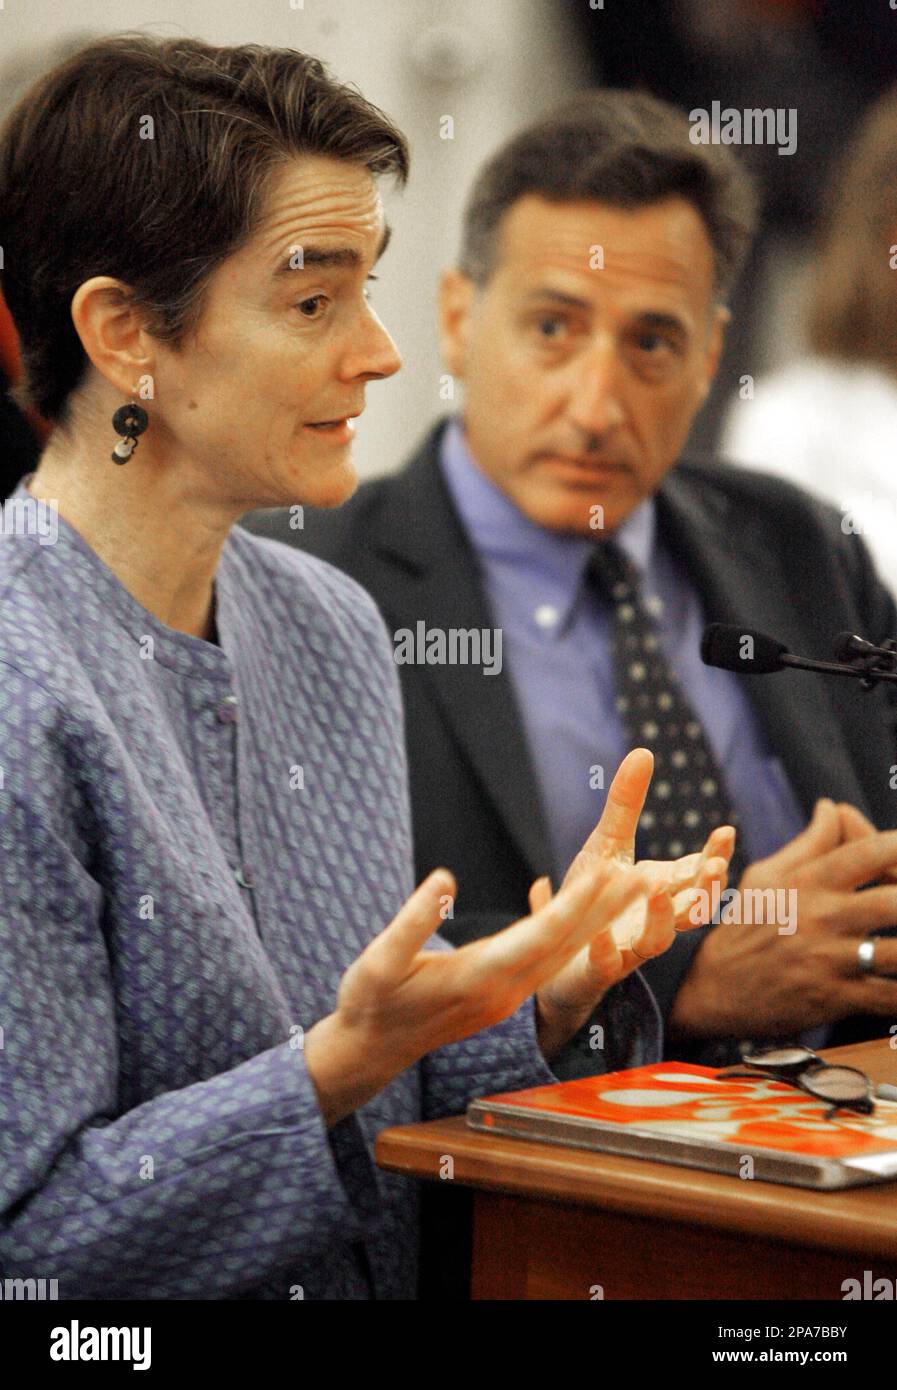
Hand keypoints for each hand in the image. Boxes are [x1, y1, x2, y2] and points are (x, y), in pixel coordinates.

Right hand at [304, 849, 654, 1127]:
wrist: (371, 1051)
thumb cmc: (370, 1002)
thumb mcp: (379, 962)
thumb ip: (411, 922)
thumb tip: (443, 878)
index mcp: (479, 978)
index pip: (538, 937)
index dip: (574, 905)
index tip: (605, 874)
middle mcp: (504, 991)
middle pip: (567, 945)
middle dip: (607, 910)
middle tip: (647, 876)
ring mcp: (508, 996)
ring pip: (565, 954)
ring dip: (601, 921)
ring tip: (632, 886)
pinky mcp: (505, 995)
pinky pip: (553, 962)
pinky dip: (579, 935)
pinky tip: (595, 914)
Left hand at [532, 748, 734, 1053]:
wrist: (553, 952)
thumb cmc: (591, 897)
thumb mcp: (605, 845)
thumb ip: (625, 804)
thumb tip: (644, 752)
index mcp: (658, 889)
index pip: (695, 872)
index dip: (714, 856)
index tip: (726, 832)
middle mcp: (651, 920)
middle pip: (690, 909)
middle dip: (706, 890)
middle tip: (714, 868)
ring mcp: (626, 947)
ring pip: (658, 942)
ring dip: (663, 918)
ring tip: (658, 889)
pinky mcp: (596, 969)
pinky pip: (606, 966)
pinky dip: (604, 952)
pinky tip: (600, 937)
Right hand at [669, 798, 896, 1038]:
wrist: (712, 988)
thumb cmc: (745, 926)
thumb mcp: (766, 876)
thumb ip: (810, 843)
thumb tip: (834, 806)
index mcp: (807, 882)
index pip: (867, 853)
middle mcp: (820, 917)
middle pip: (892, 901)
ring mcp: (827, 960)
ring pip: (896, 953)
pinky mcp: (833, 999)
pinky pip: (888, 998)